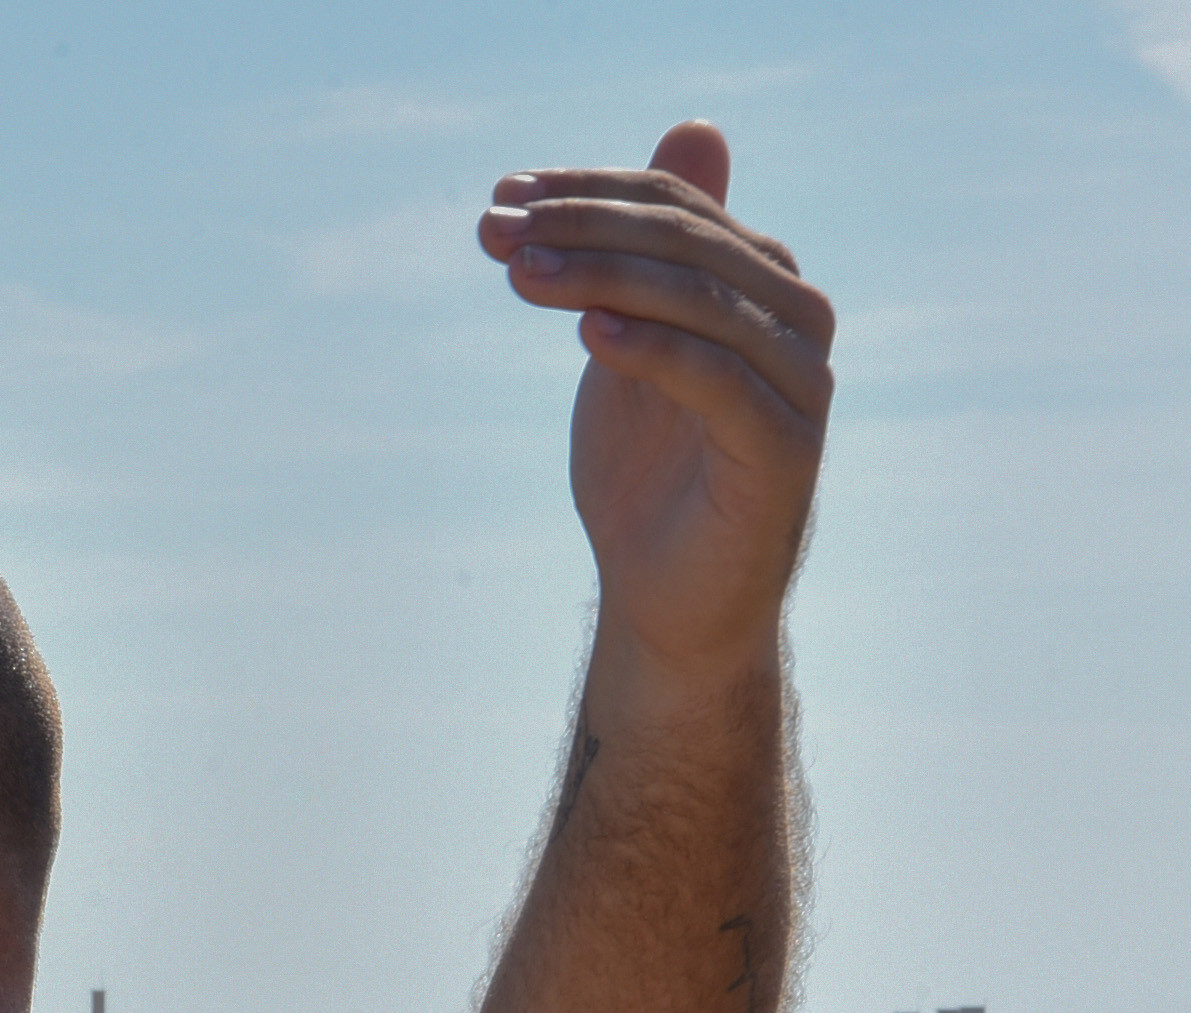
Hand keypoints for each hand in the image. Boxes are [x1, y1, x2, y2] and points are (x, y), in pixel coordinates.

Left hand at [481, 121, 833, 670]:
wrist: (668, 602)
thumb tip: (694, 125)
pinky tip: (588, 332)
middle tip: (496, 228)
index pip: (677, 206)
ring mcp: (800, 385)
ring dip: (602, 278)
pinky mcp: (786, 451)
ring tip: (520, 272)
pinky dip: (654, 350)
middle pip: (689, 244)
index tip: (500, 193)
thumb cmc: (649, 474)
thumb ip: (647, 256)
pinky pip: (718, 383)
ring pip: (701, 304)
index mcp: (762, 284)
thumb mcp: (633, 345)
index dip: (588, 192)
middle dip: (584, 228)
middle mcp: (796, 320)